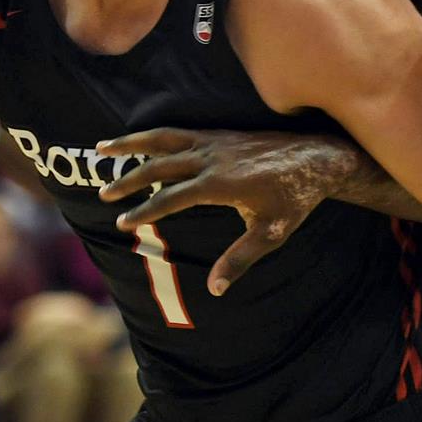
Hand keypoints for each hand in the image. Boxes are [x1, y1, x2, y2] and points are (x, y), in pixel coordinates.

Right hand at [96, 128, 356, 294]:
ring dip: (131, 143)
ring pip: (163, 138)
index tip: (122, 223)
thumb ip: (240, 259)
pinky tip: (140, 141)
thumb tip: (215, 289)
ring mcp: (215, 141)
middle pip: (158, 164)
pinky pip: (179, 131)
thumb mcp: (271, 234)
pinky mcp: (220, 134)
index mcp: (220, 183)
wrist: (318, 159)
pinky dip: (154, 135)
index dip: (144, 210)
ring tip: (102, 147)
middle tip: (103, 194)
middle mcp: (212, 157)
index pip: (170, 197)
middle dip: (127, 179)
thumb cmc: (295, 199)